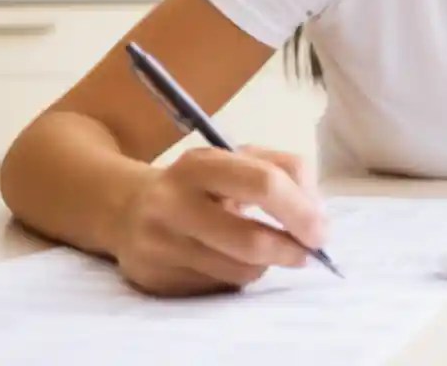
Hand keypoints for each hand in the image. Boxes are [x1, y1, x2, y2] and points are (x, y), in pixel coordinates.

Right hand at [111, 145, 325, 296]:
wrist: (126, 208)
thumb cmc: (198, 184)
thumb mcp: (236, 160)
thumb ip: (284, 171)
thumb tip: (316, 215)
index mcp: (199, 164)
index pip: (264, 183)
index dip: (301, 210)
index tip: (320, 229)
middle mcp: (173, 203)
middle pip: (250, 240)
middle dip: (290, 249)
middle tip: (308, 252)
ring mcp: (160, 245)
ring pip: (239, 270)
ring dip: (265, 265)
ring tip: (264, 251)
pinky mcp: (156, 279)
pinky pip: (219, 286)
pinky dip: (237, 276)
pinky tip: (227, 260)